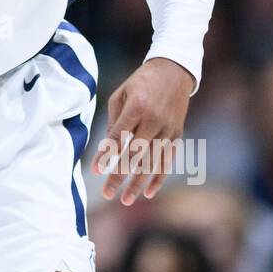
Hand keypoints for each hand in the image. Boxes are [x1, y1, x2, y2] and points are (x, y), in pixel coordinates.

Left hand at [92, 57, 192, 204]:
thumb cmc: (141, 81)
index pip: (118, 137)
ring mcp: (167, 129)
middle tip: (107, 194)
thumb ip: (114, 120)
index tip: (96, 171)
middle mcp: (154, 120)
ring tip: (126, 200)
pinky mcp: (177, 134)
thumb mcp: (121, 93)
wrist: (174, 72)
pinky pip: (167, 160)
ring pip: (151, 162)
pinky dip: (158, 177)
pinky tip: (149, 193)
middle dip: (119, 175)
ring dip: (138, 183)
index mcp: (137, 107)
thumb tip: (108, 147)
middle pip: (134, 154)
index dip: (107, 155)